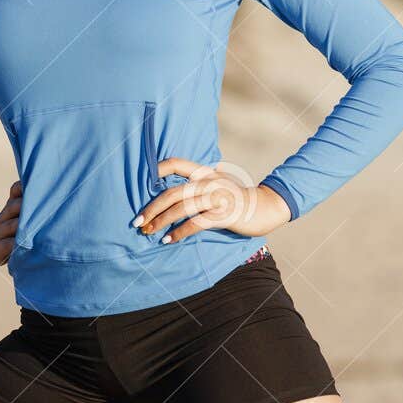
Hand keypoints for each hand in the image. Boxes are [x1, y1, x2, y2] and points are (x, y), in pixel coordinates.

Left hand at [134, 158, 290, 243]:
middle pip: (173, 192)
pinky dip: (179, 232)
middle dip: (152, 208)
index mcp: (205, 172)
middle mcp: (209, 182)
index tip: (141, 183)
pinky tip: (169, 239)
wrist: (265, 207)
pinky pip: (196, 223)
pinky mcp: (224, 215)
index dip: (156, 170)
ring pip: (182, 208)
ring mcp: (217, 198)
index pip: (176, 163)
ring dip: (161, 221)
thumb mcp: (216, 184)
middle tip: (138, 221)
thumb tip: (168, 196)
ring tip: (149, 232)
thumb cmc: (235, 199)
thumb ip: (197, 186)